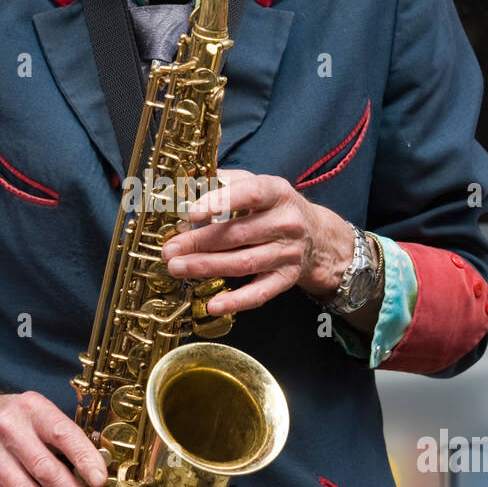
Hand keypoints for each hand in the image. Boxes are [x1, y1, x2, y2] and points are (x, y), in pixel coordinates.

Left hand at [160, 169, 355, 315]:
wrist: (318, 236)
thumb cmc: (275, 207)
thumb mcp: (258, 184)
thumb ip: (226, 181)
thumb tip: (188, 184)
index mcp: (277, 193)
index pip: (250, 193)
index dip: (220, 201)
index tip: (192, 213)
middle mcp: (286, 223)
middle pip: (238, 234)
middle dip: (199, 242)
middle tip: (169, 249)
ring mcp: (287, 253)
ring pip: (243, 263)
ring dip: (207, 267)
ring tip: (177, 268)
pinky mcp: (286, 278)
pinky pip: (260, 293)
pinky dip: (236, 301)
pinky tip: (212, 305)